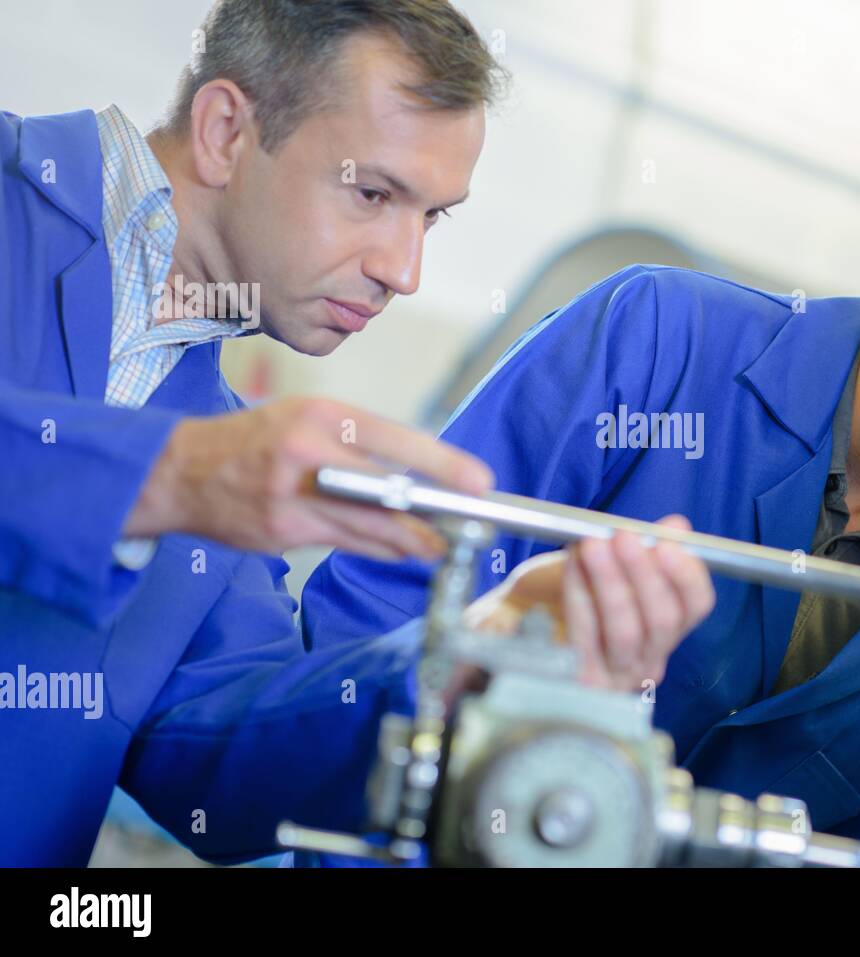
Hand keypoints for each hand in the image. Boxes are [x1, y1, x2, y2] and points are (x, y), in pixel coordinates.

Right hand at [123, 397, 492, 558]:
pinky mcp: (281, 530)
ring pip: (368, 525)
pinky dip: (376, 549)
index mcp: (320, 415)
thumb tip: (417, 474)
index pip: (394, 439)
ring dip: (409, 540)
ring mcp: (291, 495)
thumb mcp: (305, 420)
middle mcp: (307, 452)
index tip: (477, 483)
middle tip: (466, 525)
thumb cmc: (254, 441)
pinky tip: (398, 552)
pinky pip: (343, 543)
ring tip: (437, 545)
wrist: (180, 470)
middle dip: (431, 514)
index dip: (442, 464)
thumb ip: (358, 444)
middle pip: (385, 491)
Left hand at [464, 515, 715, 691]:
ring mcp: (618, 674)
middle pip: (663, 620)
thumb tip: (676, 527)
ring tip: (594, 546)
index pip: (696, 605)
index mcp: (667, 627)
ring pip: (626, 631)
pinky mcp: (583, 681)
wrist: (519, 618)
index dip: (687, 574)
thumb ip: (645, 546)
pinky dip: (579, 596)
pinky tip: (573, 566)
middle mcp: (650, 657)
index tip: (667, 544)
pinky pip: (586, 637)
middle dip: (644, 574)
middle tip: (625, 537)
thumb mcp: (609, 561)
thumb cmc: (570, 588)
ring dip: (611, 582)